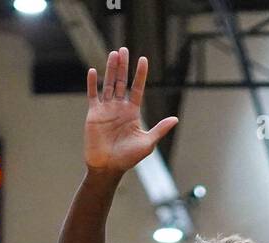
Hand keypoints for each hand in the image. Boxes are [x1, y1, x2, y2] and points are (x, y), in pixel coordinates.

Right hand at [84, 48, 177, 174]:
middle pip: (121, 82)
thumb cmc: (128, 158)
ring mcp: (106, 109)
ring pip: (108, 84)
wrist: (108, 167)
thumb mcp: (147, 143)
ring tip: (113, 54)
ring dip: (110, 69)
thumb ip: (160, 129)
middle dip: (123, 66)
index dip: (140, 74)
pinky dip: (92, 84)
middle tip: (124, 49)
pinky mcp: (94, 114)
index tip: (143, 59)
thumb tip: (175, 119)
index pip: (137, 88)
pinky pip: (93, 95)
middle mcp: (119, 108)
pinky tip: (93, 71)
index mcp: (133, 112)